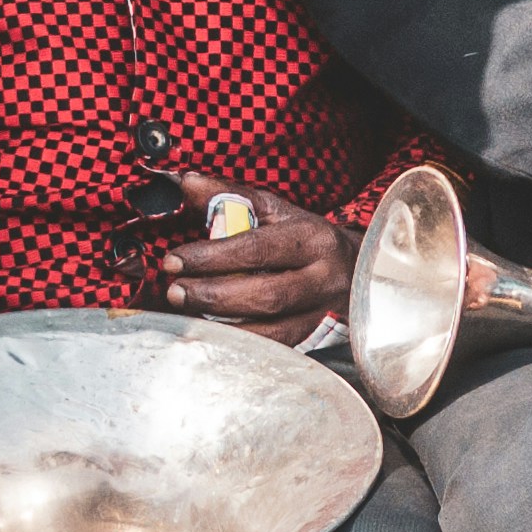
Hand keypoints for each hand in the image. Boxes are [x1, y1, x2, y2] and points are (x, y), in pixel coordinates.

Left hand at [159, 174, 358, 345]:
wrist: (355, 268)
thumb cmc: (307, 238)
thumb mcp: (276, 211)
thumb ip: (231, 197)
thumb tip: (186, 183)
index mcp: (313, 239)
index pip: (257, 249)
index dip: (211, 257)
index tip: (175, 261)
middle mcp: (323, 278)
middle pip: (266, 294)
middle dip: (213, 295)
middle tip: (176, 292)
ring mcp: (321, 312)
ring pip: (273, 329)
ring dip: (224, 325)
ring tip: (188, 313)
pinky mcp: (314, 336)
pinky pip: (275, 347)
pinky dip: (242, 343)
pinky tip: (214, 334)